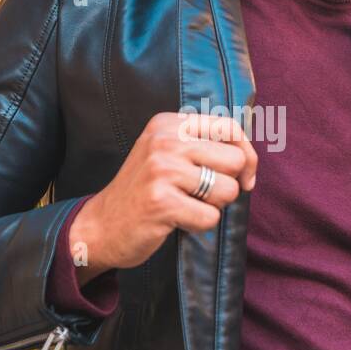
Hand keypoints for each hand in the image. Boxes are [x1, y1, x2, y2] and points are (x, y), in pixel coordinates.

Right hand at [67, 111, 257, 281]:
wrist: (101, 226)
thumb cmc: (145, 192)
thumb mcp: (168, 154)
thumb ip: (203, 146)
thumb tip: (250, 159)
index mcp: (169, 124)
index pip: (230, 127)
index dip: (247, 156)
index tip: (244, 177)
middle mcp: (165, 140)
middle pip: (235, 159)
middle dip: (229, 185)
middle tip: (202, 195)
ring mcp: (162, 170)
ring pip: (227, 190)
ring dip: (213, 207)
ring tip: (184, 205)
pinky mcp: (161, 201)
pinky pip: (210, 217)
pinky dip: (198, 225)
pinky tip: (174, 221)